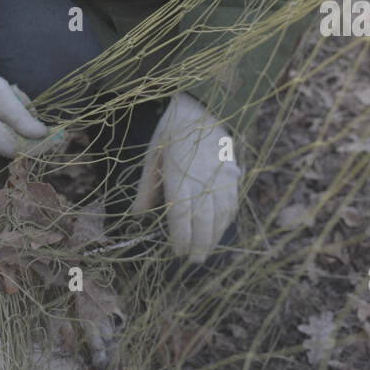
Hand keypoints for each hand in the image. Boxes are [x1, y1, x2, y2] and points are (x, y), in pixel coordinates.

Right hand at [0, 64, 48, 157]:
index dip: (34, 141)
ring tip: (4, 103)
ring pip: (4, 144)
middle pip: (12, 147)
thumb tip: (43, 135)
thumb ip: (22, 118)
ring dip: (11, 127)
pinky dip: (0, 128)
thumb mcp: (2, 95)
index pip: (20, 151)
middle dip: (21, 128)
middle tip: (18, 101)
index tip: (44, 128)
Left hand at [131, 93, 241, 262]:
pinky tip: (220, 229)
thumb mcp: (152, 159)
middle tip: (194, 260)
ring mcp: (221, 178)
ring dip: (215, 236)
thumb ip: (146, 190)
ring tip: (206, 251)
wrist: (201, 109)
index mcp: (179, 176)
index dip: (181, 237)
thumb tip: (137, 216)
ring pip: (221, 215)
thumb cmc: (170, 134)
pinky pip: (232, 203)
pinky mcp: (232, 175)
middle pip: (205, 220)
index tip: (177, 251)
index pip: (182, 216)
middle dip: (200, 243)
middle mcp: (203, 180)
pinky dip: (227, 220)